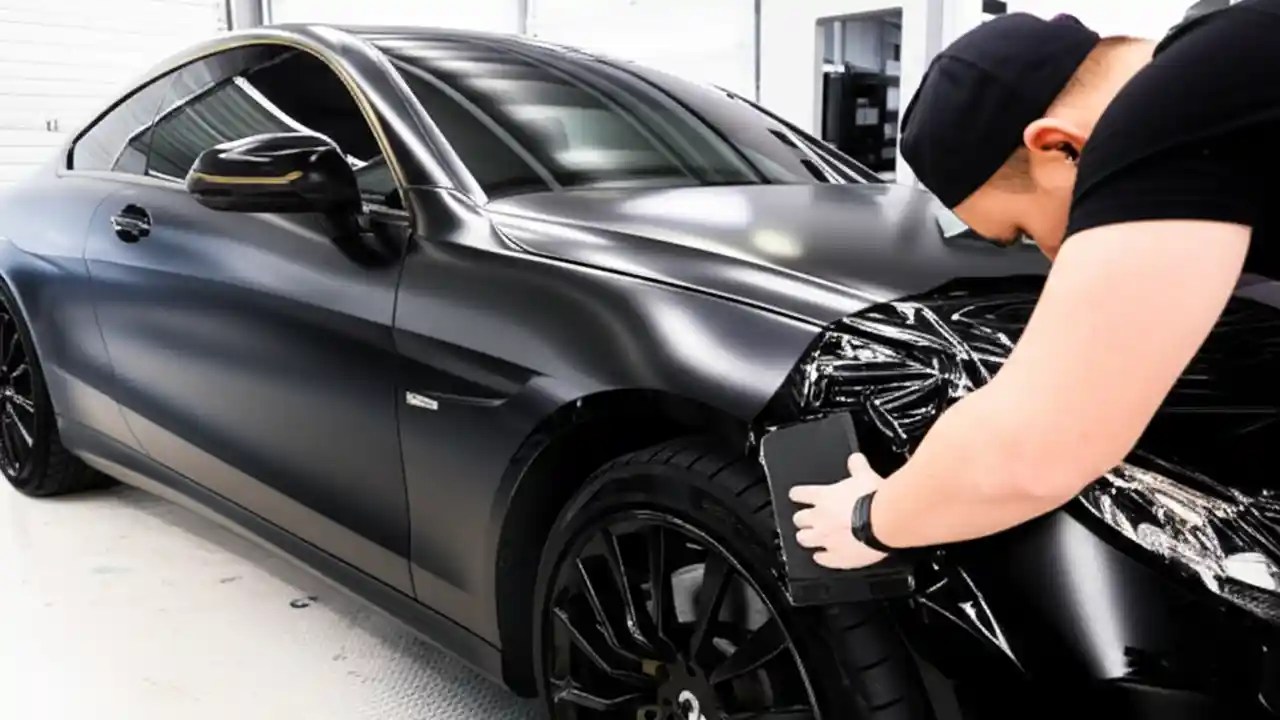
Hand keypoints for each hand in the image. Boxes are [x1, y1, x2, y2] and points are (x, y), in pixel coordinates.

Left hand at [789, 453, 886, 569]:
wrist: (884, 522)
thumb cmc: (874, 500)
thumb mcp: (865, 475)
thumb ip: (857, 467)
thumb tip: (855, 459)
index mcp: (824, 497)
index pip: (799, 494)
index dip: (797, 494)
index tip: (797, 495)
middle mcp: (820, 518)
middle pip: (799, 519)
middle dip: (801, 519)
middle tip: (805, 518)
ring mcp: (826, 539)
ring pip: (804, 540)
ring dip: (806, 538)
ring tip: (808, 537)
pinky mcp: (837, 557)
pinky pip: (823, 560)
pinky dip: (821, 558)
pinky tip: (821, 557)